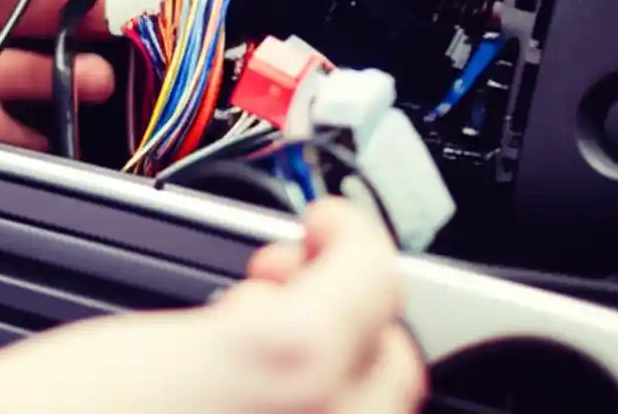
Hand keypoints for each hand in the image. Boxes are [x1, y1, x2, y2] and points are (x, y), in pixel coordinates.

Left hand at [0, 199, 425, 412]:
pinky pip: (362, 282)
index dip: (351, 367)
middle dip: (352, 325)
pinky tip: (315, 223)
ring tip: (277, 265)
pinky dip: (351, 238)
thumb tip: (251, 347)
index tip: (305, 323)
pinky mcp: (277, 360)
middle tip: (284, 288)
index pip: (373, 413)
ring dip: (347, 277)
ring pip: (386, 336)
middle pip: (392, 385)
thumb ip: (224, 398)